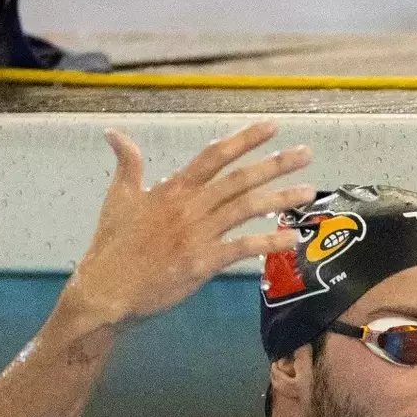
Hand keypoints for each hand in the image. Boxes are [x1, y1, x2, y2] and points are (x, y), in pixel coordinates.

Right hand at [57, 121, 313, 330]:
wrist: (106, 289)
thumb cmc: (112, 246)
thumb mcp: (118, 198)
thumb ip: (127, 164)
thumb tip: (113, 132)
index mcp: (172, 189)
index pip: (214, 156)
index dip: (245, 139)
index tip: (272, 126)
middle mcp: (190, 206)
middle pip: (239, 179)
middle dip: (275, 164)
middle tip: (306, 153)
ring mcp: (198, 234)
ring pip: (246, 209)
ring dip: (281, 198)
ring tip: (309, 191)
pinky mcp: (203, 262)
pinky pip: (242, 248)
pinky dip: (269, 242)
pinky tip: (292, 238)